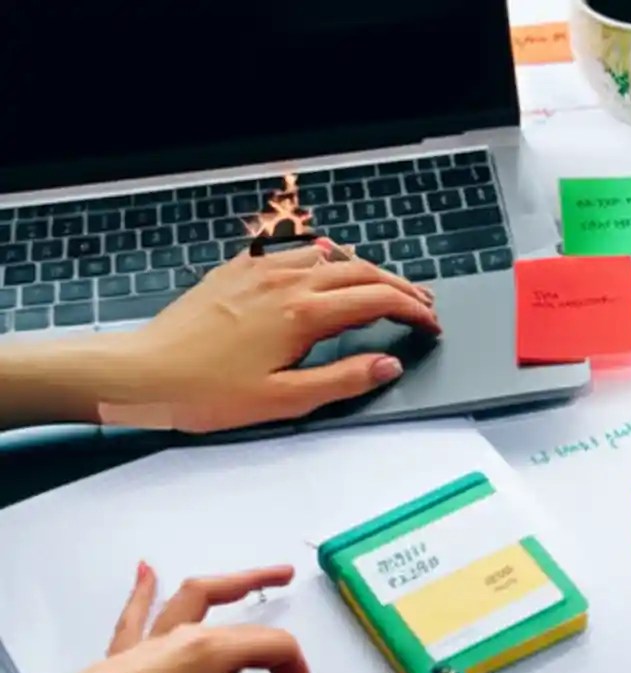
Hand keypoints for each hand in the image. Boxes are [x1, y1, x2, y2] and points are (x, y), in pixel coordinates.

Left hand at [3, 563, 320, 672]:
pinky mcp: (121, 657)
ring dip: (229, 584)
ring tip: (257, 576)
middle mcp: (182, 637)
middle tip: (298, 602)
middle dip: (273, 627)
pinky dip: (145, 590)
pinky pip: (137, 615)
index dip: (298, 672)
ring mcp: (150, 644)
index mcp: (210, 652)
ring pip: (195, 599)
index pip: (274, 647)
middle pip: (242, 624)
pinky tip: (146, 569)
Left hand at [97, 241, 439, 431]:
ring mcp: (260, 272)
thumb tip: (386, 365)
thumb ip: (343, 380)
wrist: (140, 373)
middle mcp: (285, 283)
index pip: (377, 299)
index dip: (412, 310)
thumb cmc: (203, 392)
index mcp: (302, 313)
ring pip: (331, 257)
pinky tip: (326, 267)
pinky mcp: (237, 273)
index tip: (429, 324)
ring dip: (366, 270)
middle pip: (362, 271)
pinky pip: (294, 253)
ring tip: (384, 288)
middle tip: (422, 305)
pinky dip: (324, 258)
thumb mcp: (283, 401)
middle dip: (400, 287)